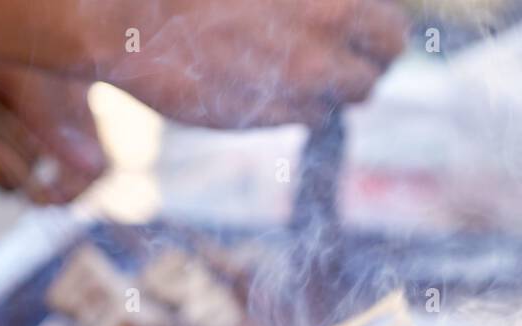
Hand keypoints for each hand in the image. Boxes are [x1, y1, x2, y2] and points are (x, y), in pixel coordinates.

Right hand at [91, 0, 407, 127]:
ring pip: (348, 98)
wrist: (128, 11)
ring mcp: (301, 79)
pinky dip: (300, 104)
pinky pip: (309, 118)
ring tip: (300, 63)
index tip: (361, 26)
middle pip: (381, 67)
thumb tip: (339, 9)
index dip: (378, 29)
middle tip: (342, 51)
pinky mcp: (269, 114)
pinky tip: (269, 79)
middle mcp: (328, 37)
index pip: (393, 29)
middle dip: (366, 60)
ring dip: (335, 85)